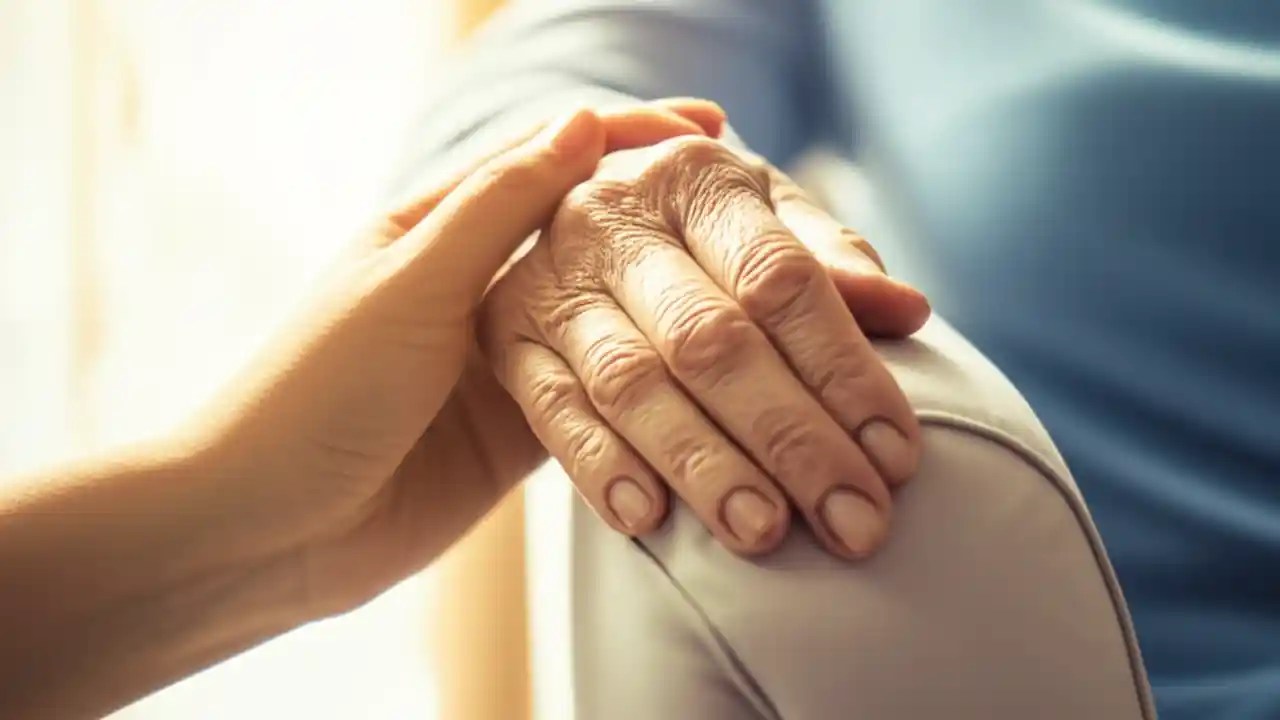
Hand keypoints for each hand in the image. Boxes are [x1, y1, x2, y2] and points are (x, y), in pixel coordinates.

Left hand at [183, 100, 725, 614]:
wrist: (274, 527)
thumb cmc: (319, 389)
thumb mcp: (413, 282)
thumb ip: (498, 208)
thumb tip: (582, 121)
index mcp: (441, 227)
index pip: (548, 158)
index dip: (628, 135)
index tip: (707, 128)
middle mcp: (479, 286)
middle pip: (588, 232)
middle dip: (661, 209)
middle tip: (745, 196)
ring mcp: (505, 359)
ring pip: (605, 313)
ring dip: (666, 296)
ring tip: (743, 278)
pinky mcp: (521, 429)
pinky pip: (600, 395)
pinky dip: (649, 383)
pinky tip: (702, 371)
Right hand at [480, 135, 930, 559]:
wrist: (579, 225)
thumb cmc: (698, 233)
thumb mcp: (764, 222)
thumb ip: (831, 262)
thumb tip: (907, 311)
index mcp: (695, 174)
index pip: (782, 280)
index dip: (845, 373)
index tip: (897, 459)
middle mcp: (613, 215)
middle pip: (712, 339)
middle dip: (791, 440)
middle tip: (854, 524)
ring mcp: (551, 276)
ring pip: (634, 383)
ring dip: (702, 465)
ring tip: (764, 535)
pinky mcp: (504, 333)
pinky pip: (553, 410)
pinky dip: (601, 468)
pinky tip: (650, 523)